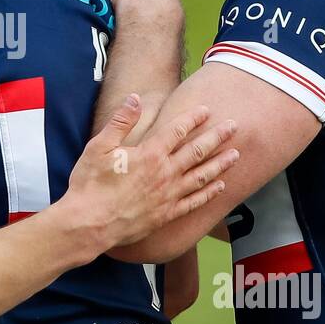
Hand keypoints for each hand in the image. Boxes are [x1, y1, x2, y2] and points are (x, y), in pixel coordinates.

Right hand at [62, 95, 237, 250]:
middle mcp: (165, 173)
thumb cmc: (90, 185)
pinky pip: (194, 202)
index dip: (193, 118)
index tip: (207, 109)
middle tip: (234, 126)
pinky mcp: (166, 214)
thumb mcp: (99, 147)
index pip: (177, 130)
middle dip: (217, 137)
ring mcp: (168, 196)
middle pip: (197, 151)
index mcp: (149, 154)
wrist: (89, 224)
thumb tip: (134, 98)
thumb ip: (120, 121)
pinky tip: (220, 187)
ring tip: (235, 155)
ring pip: (202, 176)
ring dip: (220, 164)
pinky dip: (209, 193)